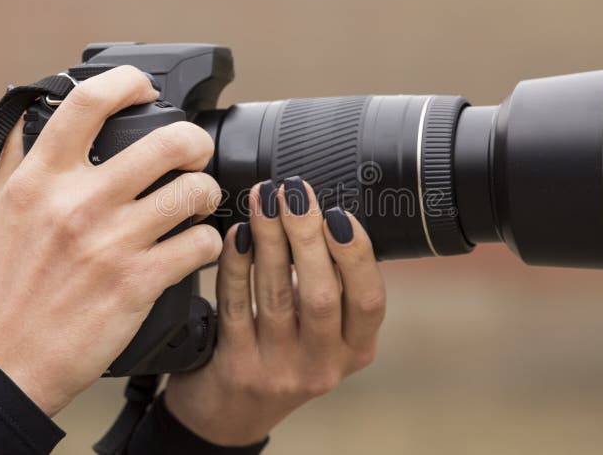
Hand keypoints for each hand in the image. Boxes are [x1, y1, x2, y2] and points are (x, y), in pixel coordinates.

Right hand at [0, 66, 222, 415]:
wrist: (6, 361)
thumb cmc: (1, 291)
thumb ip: (18, 163)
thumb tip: (30, 118)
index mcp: (41, 180)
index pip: (88, 104)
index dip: (128, 82)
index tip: (146, 90)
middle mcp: (79, 203)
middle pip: (167, 141)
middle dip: (195, 142)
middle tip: (195, 154)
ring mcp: (112, 243)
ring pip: (193, 191)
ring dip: (207, 194)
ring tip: (199, 203)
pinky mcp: (138, 282)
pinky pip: (199, 244)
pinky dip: (208, 242)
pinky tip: (197, 246)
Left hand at [165, 176, 385, 445]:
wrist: (233, 412)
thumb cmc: (285, 351)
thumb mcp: (323, 328)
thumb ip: (332, 283)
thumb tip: (320, 209)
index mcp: (356, 348)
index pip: (369, 300)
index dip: (356, 255)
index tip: (338, 212)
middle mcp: (324, 364)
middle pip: (322, 296)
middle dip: (307, 236)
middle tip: (293, 191)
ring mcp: (280, 370)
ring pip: (276, 296)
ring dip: (269, 239)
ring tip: (262, 199)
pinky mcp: (238, 368)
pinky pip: (235, 306)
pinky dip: (236, 265)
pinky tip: (236, 235)